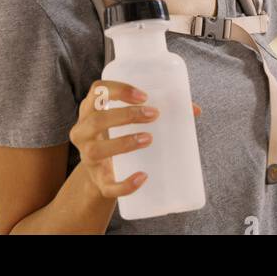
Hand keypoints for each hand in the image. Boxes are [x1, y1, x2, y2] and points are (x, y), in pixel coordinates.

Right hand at [69, 80, 201, 198]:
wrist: (103, 175)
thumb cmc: (119, 136)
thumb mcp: (129, 120)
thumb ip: (158, 110)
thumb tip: (194, 110)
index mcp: (91, 110)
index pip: (97, 91)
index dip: (118, 90)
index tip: (144, 95)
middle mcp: (83, 132)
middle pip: (96, 120)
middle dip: (126, 115)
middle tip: (154, 114)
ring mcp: (88, 158)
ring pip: (96, 151)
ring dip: (123, 143)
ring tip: (149, 138)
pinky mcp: (98, 182)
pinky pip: (107, 185)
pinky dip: (125, 184)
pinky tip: (142, 177)